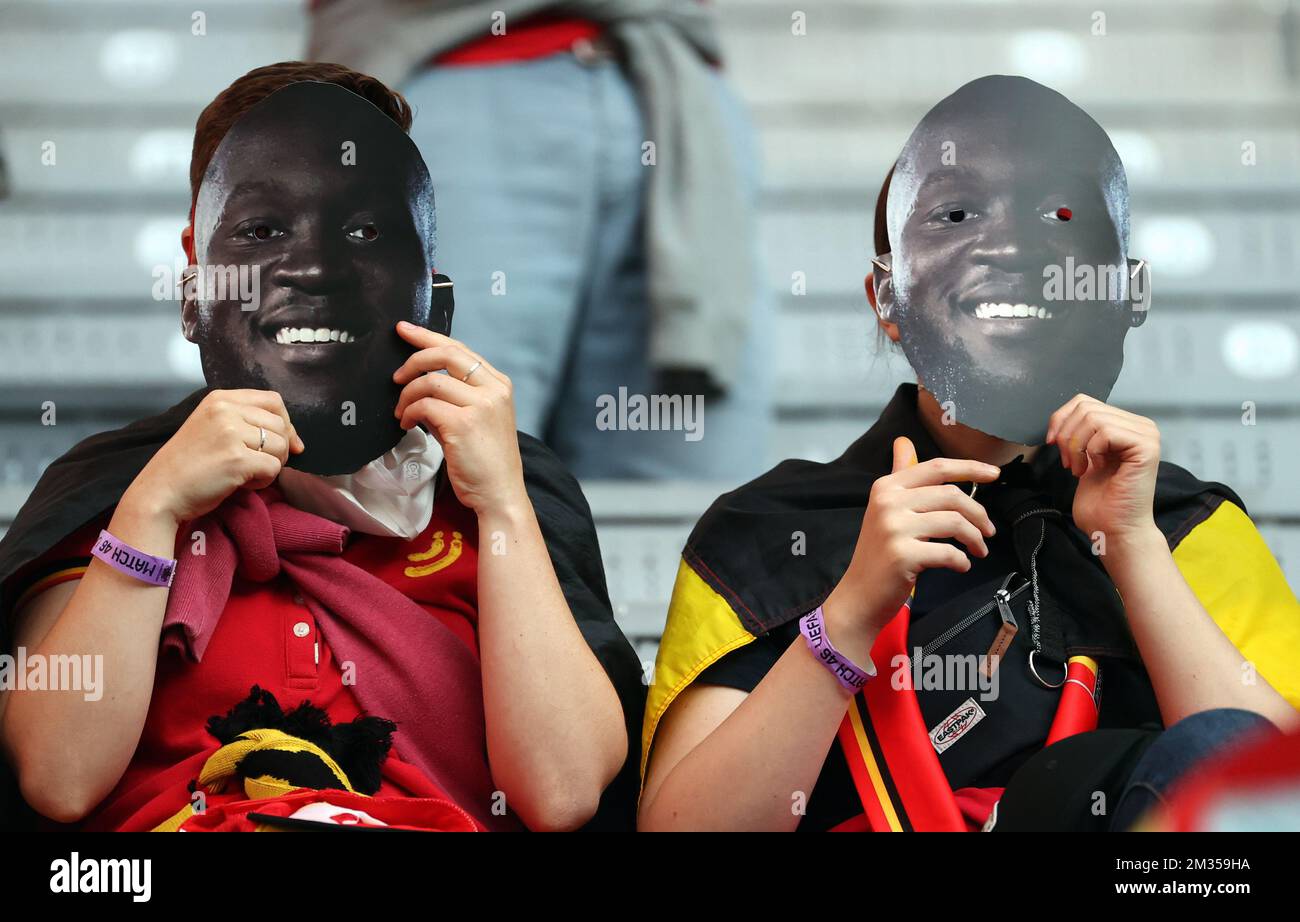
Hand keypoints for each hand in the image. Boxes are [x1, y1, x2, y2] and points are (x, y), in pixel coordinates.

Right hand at [125, 389, 302, 524]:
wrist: (160, 492)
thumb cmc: (188, 466)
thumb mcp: (212, 429)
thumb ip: (247, 424)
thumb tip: (297, 442)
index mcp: (220, 399)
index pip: (273, 400)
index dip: (285, 423)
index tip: (284, 442)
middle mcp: (226, 410)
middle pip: (281, 425)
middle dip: (279, 449)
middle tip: (257, 465)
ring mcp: (231, 433)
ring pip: (281, 447)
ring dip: (271, 466)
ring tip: (246, 474)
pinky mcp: (237, 459)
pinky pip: (274, 468)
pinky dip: (264, 481)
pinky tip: (242, 484)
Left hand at [391, 321, 525, 517]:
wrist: (500, 494)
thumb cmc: (487, 462)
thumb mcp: (478, 421)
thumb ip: (457, 398)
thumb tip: (422, 384)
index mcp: (499, 385)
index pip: (460, 349)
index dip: (428, 337)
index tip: (404, 330)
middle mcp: (494, 389)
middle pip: (446, 354)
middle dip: (414, 358)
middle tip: (395, 375)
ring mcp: (481, 405)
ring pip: (431, 381)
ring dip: (407, 395)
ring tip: (401, 413)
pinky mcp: (464, 423)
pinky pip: (424, 405)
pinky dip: (409, 412)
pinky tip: (407, 423)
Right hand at [822, 437, 999, 652]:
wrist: (859, 595)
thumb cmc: (879, 553)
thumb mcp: (885, 509)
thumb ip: (900, 475)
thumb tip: (903, 441)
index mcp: (887, 487)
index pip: (936, 468)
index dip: (970, 468)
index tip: (994, 474)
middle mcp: (888, 503)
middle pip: (951, 495)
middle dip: (979, 513)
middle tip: (989, 531)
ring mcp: (894, 529)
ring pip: (955, 523)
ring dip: (975, 538)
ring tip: (979, 550)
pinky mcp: (903, 555)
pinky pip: (949, 553)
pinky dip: (962, 561)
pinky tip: (961, 566)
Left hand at [1046, 394, 1159, 544]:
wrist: (1114, 530)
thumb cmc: (1100, 502)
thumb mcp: (1084, 456)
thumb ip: (1081, 432)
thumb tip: (1062, 416)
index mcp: (1126, 425)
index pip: (1084, 402)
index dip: (1060, 420)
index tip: (1052, 444)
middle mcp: (1141, 426)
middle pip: (1086, 406)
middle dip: (1066, 435)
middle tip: (1068, 463)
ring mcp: (1147, 435)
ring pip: (1093, 417)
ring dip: (1075, 446)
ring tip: (1078, 468)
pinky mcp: (1146, 447)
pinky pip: (1105, 432)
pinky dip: (1089, 451)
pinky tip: (1091, 469)